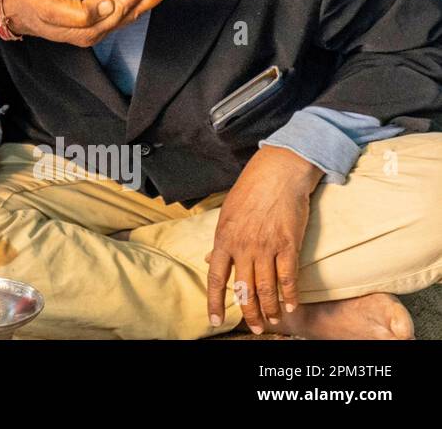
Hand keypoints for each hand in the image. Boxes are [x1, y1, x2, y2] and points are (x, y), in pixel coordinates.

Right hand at [0, 0, 185, 44]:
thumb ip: (79, 12)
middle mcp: (95, 31)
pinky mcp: (92, 17)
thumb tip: (107, 7)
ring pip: (129, 10)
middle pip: (132, 11)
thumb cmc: (29, 5)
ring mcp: (94, 26)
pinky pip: (121, 8)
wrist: (15, 12)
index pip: (121, 7)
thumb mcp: (49, 6)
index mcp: (87, 29)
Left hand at [205, 145, 323, 331]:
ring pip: (266, 288)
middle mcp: (243, 246)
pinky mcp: (289, 245)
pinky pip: (288, 277)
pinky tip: (290, 306)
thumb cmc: (250, 193)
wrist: (277, 174)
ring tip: (272, 320)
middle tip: (254, 327)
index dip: (215, 302)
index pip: (216, 278)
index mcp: (224, 239)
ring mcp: (266, 247)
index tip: (215, 320)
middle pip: (244, 289)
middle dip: (248, 312)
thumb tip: (211, 259)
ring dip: (270, 308)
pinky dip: (289, 295)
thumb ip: (221, 241)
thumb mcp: (227, 215)